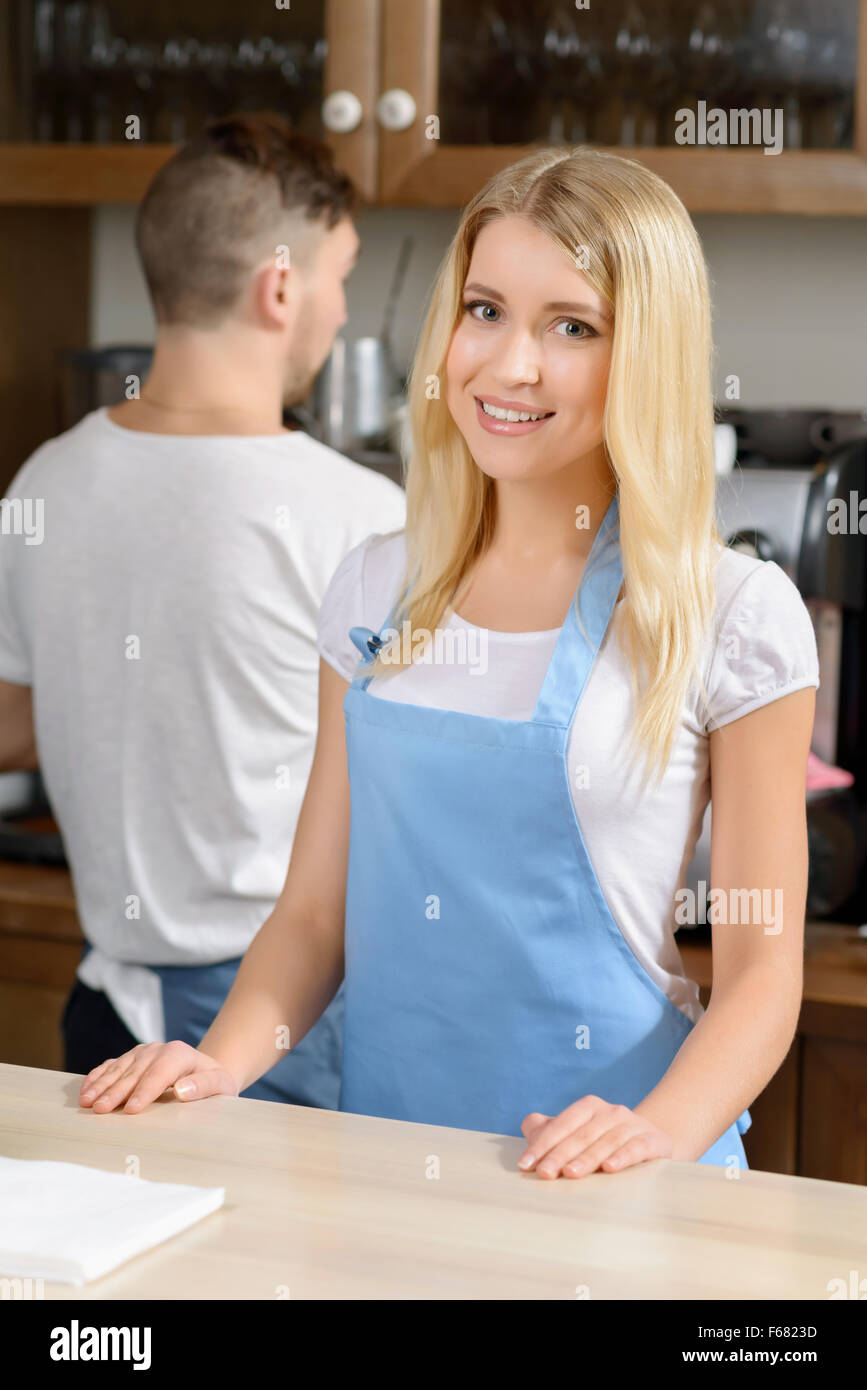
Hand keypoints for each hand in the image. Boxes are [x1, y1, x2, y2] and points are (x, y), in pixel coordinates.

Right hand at [78, 1041, 239, 1113]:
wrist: (207, 1070)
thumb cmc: (215, 1083)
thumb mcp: (220, 1085)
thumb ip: (204, 1086)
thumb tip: (181, 1090)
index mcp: (180, 1054)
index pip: (159, 1074)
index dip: (144, 1092)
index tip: (131, 1110)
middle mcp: (158, 1049)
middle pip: (134, 1073)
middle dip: (116, 1092)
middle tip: (99, 1110)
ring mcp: (142, 1052)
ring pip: (119, 1069)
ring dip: (101, 1085)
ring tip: (86, 1102)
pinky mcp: (131, 1058)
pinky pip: (111, 1066)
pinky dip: (97, 1077)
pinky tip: (85, 1089)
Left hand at [517, 1095, 672, 1178]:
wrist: (652, 1142)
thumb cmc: (604, 1141)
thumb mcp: (578, 1133)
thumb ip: (551, 1130)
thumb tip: (530, 1127)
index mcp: (589, 1107)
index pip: (561, 1124)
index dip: (542, 1144)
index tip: (524, 1165)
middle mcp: (611, 1112)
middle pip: (581, 1134)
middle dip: (559, 1155)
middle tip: (544, 1173)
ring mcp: (633, 1125)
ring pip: (606, 1142)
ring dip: (587, 1158)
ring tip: (570, 1174)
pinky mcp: (653, 1141)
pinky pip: (636, 1148)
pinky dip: (622, 1157)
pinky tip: (609, 1169)